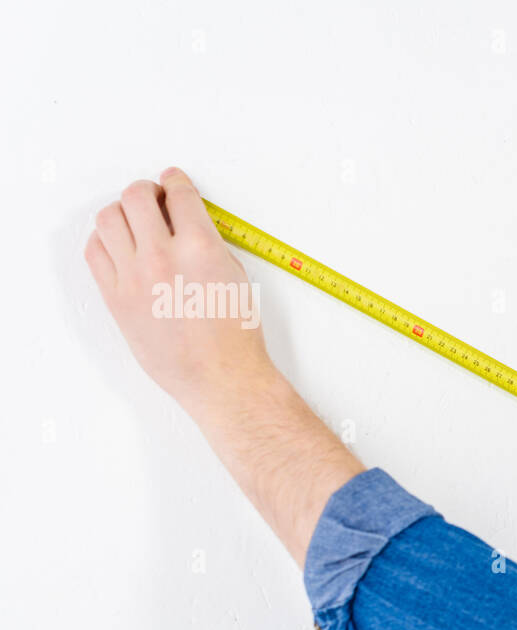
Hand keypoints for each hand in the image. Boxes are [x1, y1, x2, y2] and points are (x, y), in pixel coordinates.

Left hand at [84, 167, 277, 413]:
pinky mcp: (116, 298)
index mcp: (200, 248)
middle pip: (137, 196)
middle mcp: (163, 257)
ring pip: (108, 218)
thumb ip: (208, 243)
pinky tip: (119, 245)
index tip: (173, 180)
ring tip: (134, 221)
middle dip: (147, 190)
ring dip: (121, 211)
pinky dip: (103, 240)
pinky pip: (95, 252)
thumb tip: (186, 224)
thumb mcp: (235, 276)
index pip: (180, 194)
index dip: (176, 180)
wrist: (220, 377)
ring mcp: (134, 278)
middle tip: (154, 197)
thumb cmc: (236, 336)